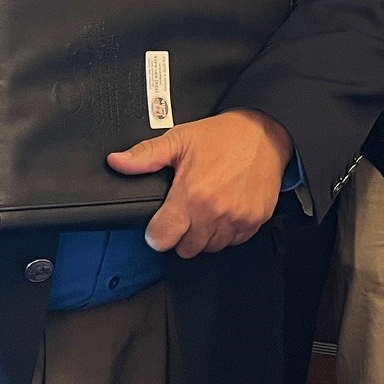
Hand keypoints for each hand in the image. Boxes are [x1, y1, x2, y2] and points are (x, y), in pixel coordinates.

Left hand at [108, 108, 291, 256]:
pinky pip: (234, 241)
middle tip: (185, 213)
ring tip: (206, 210)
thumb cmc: (226, 136)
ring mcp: (237, 218)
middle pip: (186, 249)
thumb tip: (118, 162)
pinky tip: (225, 210)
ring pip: (209, 248)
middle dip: (181, 235)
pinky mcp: (254, 221)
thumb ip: (146, 155)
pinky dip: (227, 231)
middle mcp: (214, 211)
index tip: (160, 224)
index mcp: (192, 195)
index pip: (162, 239)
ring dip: (204, 235)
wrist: (266, 134)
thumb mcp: (181, 139)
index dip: (156, 233)